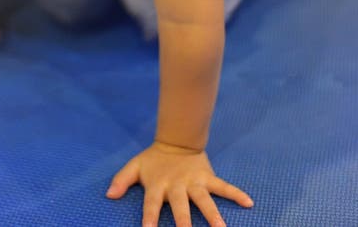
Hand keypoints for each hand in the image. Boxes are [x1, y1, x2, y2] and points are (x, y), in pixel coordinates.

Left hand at [106, 141, 252, 226]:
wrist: (176, 140)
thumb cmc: (154, 160)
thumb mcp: (135, 167)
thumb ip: (122, 180)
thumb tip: (109, 194)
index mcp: (158, 185)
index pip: (152, 204)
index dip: (150, 217)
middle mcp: (177, 186)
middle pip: (181, 206)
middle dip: (184, 222)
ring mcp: (194, 182)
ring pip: (204, 200)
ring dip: (213, 215)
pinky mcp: (208, 177)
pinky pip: (223, 186)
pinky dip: (236, 194)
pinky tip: (248, 202)